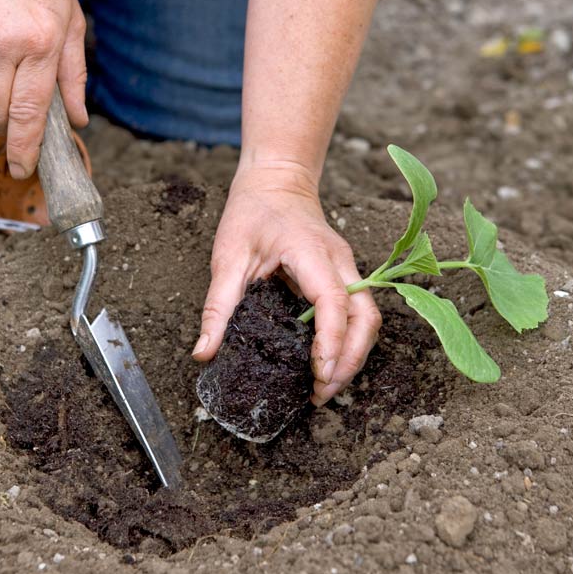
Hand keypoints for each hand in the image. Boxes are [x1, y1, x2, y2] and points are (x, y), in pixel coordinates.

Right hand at [0, 0, 87, 176]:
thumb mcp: (69, 16)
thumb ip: (74, 74)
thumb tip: (78, 120)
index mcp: (43, 42)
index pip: (31, 112)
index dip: (27, 148)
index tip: (26, 169)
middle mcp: (4, 45)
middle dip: (6, 128)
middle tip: (14, 124)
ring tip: (2, 69)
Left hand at [193, 163, 381, 404]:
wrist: (278, 180)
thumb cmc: (252, 211)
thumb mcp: (227, 256)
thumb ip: (218, 307)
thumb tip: (205, 353)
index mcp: (311, 251)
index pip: (334, 301)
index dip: (331, 341)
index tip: (318, 374)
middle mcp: (339, 260)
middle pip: (365, 316)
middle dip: (349, 360)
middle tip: (320, 393)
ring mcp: (346, 267)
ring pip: (368, 318)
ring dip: (353, 355)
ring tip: (323, 388)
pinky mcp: (344, 275)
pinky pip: (358, 313)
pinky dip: (349, 342)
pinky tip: (326, 363)